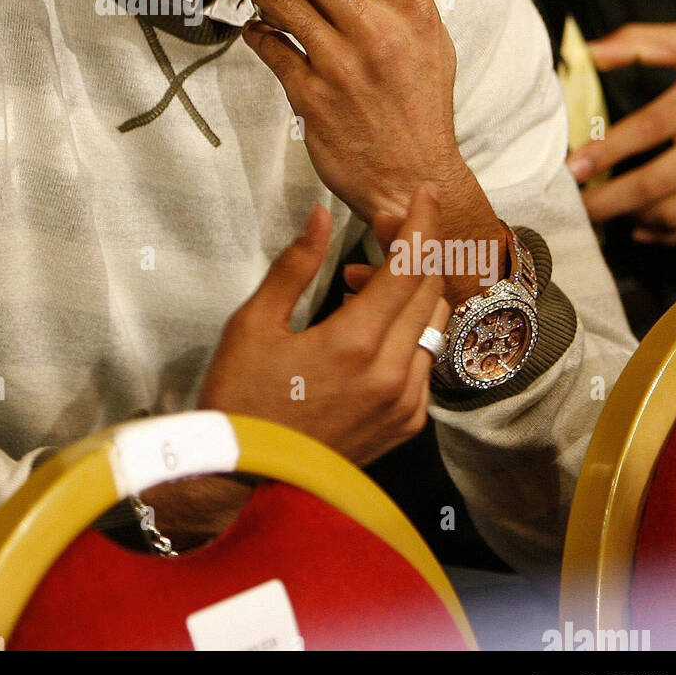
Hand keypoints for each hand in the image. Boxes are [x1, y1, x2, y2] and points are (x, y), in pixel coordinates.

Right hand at [196, 184, 450, 468]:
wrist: (246, 480)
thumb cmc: (241, 397)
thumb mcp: (254, 323)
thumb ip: (295, 265)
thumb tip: (320, 215)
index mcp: (357, 344)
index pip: (409, 267)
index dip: (421, 224)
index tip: (425, 194)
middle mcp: (395, 374)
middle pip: (430, 291)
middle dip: (417, 250)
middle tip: (385, 229)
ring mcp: (406, 404)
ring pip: (434, 326)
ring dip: (413, 291)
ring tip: (363, 280)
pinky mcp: (406, 425)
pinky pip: (427, 361)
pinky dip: (410, 330)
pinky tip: (370, 326)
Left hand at [228, 0, 503, 302]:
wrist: (414, 176)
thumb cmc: (419, 104)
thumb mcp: (427, 41)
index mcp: (412, 7)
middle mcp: (378, 29)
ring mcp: (343, 64)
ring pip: (279, 0)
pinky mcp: (312, 96)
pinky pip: (269, 46)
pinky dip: (254, 30)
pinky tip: (253, 27)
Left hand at [567, 21, 675, 244]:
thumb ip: (637, 44)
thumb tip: (583, 53)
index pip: (652, 126)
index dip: (610, 149)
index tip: (572, 167)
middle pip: (660, 180)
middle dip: (611, 200)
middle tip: (578, 208)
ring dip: (636, 219)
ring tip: (608, 215)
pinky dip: (671, 237)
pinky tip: (643, 230)